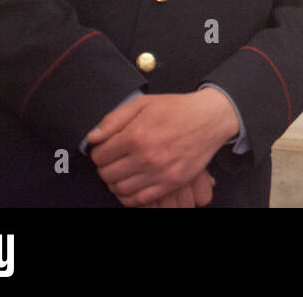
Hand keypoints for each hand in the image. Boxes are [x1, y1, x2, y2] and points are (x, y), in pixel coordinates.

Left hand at [88, 90, 238, 206]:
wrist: (210, 119)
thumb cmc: (177, 109)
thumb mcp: (143, 103)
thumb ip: (114, 119)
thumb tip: (93, 137)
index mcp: (135, 135)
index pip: (99, 156)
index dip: (99, 152)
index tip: (106, 149)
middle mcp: (145, 156)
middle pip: (107, 174)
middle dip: (106, 167)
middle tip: (114, 160)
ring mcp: (159, 172)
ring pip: (120, 189)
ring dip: (116, 182)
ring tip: (123, 171)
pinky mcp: (171, 182)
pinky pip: (139, 200)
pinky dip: (130, 196)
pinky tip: (133, 184)